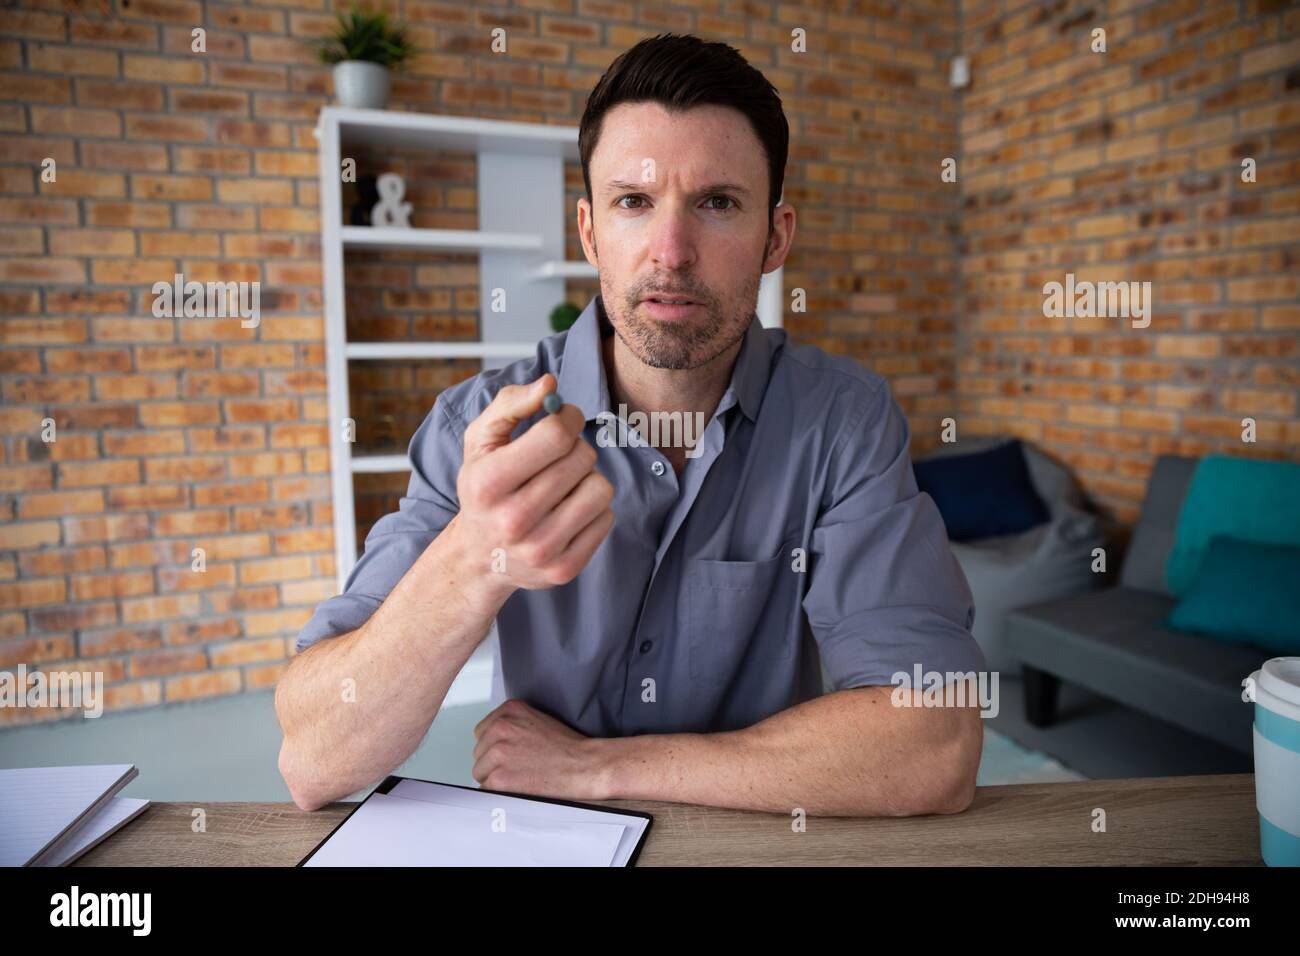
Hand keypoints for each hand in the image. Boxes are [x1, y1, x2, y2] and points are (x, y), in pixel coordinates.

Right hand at [452, 373, 614, 594]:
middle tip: (558, 458)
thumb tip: (550, 384)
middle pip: (581, 458)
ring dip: (587, 478)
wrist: (480, 556)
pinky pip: (607, 518)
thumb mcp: (482, 440)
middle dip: (576, 448)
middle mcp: (512, 520)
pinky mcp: (564, 569)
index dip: (568, 418)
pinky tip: (568, 511)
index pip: (555, 434)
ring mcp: (540, 549)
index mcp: (488, 482)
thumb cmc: (485, 487)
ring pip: (601, 488)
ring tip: (564, 485)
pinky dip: (593, 508)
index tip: (563, 420)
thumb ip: (511, 403)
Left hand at [471, 699, 613, 800]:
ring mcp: (498, 752)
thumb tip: (491, 740)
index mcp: (509, 710)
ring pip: (480, 772)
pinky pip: (485, 790)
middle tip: (519, 767)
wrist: (584, 765)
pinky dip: (499, 793)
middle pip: (479, 752)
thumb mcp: (537, 719)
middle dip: (494, 762)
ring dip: (495, 778)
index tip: (511, 754)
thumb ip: (512, 724)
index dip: (495, 747)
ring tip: (521, 777)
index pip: (482, 732)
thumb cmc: (567, 747)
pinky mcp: (499, 778)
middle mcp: (500, 727)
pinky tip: (519, 787)